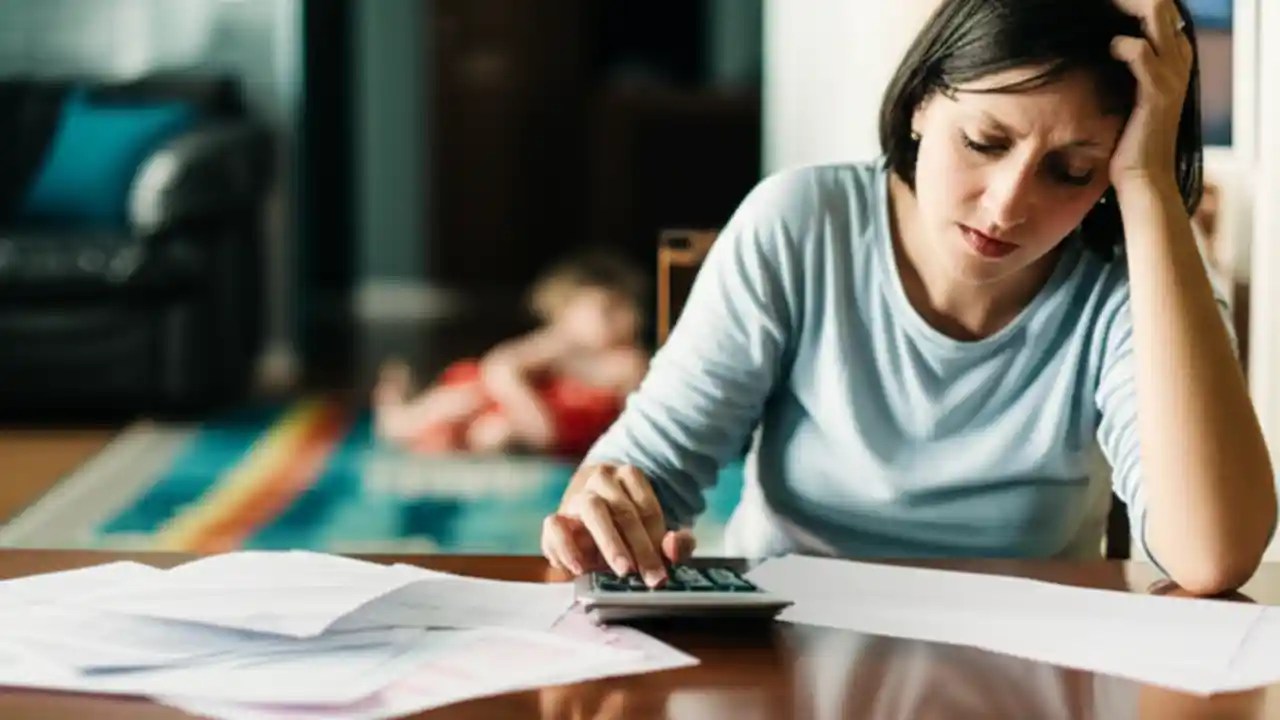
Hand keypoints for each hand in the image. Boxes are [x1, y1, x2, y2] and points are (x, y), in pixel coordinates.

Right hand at [541, 464, 696, 586]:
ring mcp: (576, 497)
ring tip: (623, 570)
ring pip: (591, 509)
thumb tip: (673, 548)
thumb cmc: (629, 527)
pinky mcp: (556, 518)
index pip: (646, 506)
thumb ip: (676, 543)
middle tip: (649, 576)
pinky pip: (554, 525)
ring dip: (610, 542)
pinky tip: (579, 569)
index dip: (657, 538)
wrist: (588, 517)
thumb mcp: (657, 534)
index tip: (664, 567)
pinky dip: (566, 547)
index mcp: (629, 476)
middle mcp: (602, 480)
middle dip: (639, 546)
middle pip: (623, 508)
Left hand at [1108, 0, 1192, 190]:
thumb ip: (1125, 67)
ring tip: (1098, 13)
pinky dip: (1121, 45)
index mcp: (1175, 57)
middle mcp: (1179, 60)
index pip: (1162, 10)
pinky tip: (1108, 48)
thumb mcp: (1129, 93)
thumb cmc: (1129, 139)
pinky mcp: (1157, 92)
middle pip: (1161, 4)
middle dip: (1128, 0)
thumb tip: (1099, 44)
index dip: (1135, 3)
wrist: (1143, 177)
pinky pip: (1141, 52)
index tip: (1105, 6)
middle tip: (1100, 4)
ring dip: (1124, 9)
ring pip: (1155, 16)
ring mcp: (1172, 74)